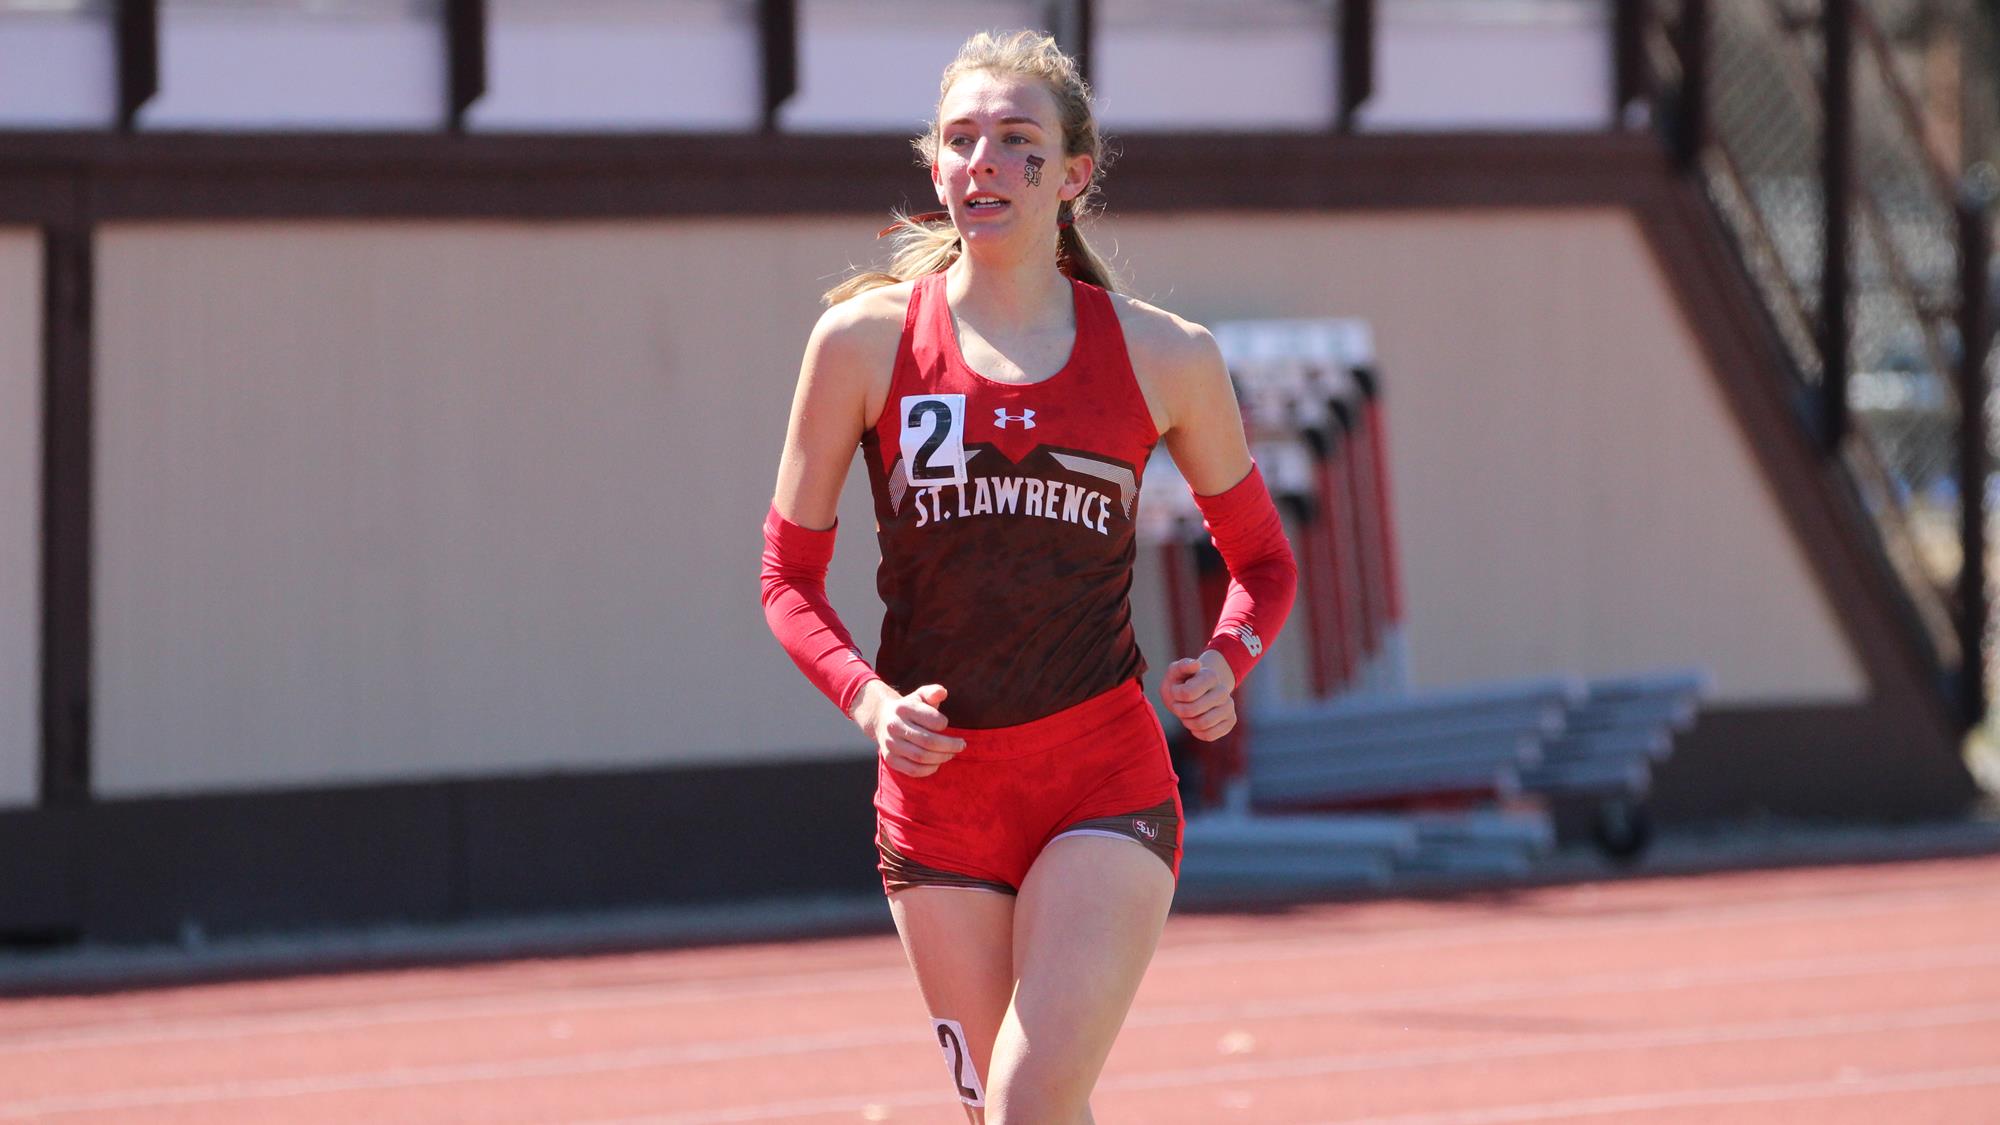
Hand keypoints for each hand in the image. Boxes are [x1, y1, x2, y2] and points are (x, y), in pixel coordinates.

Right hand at [851, 681, 965, 777]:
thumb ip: (933, 692)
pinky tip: (938, 763)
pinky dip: (929, 769)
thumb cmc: (910, 708)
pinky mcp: (890, 759)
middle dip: (950, 745)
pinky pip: (913, 770)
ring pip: (921, 757)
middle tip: (961, 745)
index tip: (947, 725)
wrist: (882, 719)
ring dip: (942, 757)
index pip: (932, 720)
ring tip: (951, 753)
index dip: (944, 724)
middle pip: (928, 741)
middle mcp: (894, 726)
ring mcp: (890, 744)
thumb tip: (942, 693)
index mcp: (904, 708)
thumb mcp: (920, 695)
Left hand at [1162, 651, 1236, 740]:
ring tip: (1187, 714)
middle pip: (1193, 710)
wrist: (1195, 693)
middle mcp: (1223, 690)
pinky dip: (1197, 732)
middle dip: (1180, 710)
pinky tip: (1195, 723)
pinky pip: (1210, 735)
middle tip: (1178, 705)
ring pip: (1203, 724)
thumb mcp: (1175, 672)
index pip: (1188, 693)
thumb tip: (1196, 664)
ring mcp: (1229, 706)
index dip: (1175, 695)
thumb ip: (1181, 666)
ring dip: (1188, 722)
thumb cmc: (1182, 682)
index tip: (1175, 690)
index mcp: (1210, 675)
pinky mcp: (1230, 720)